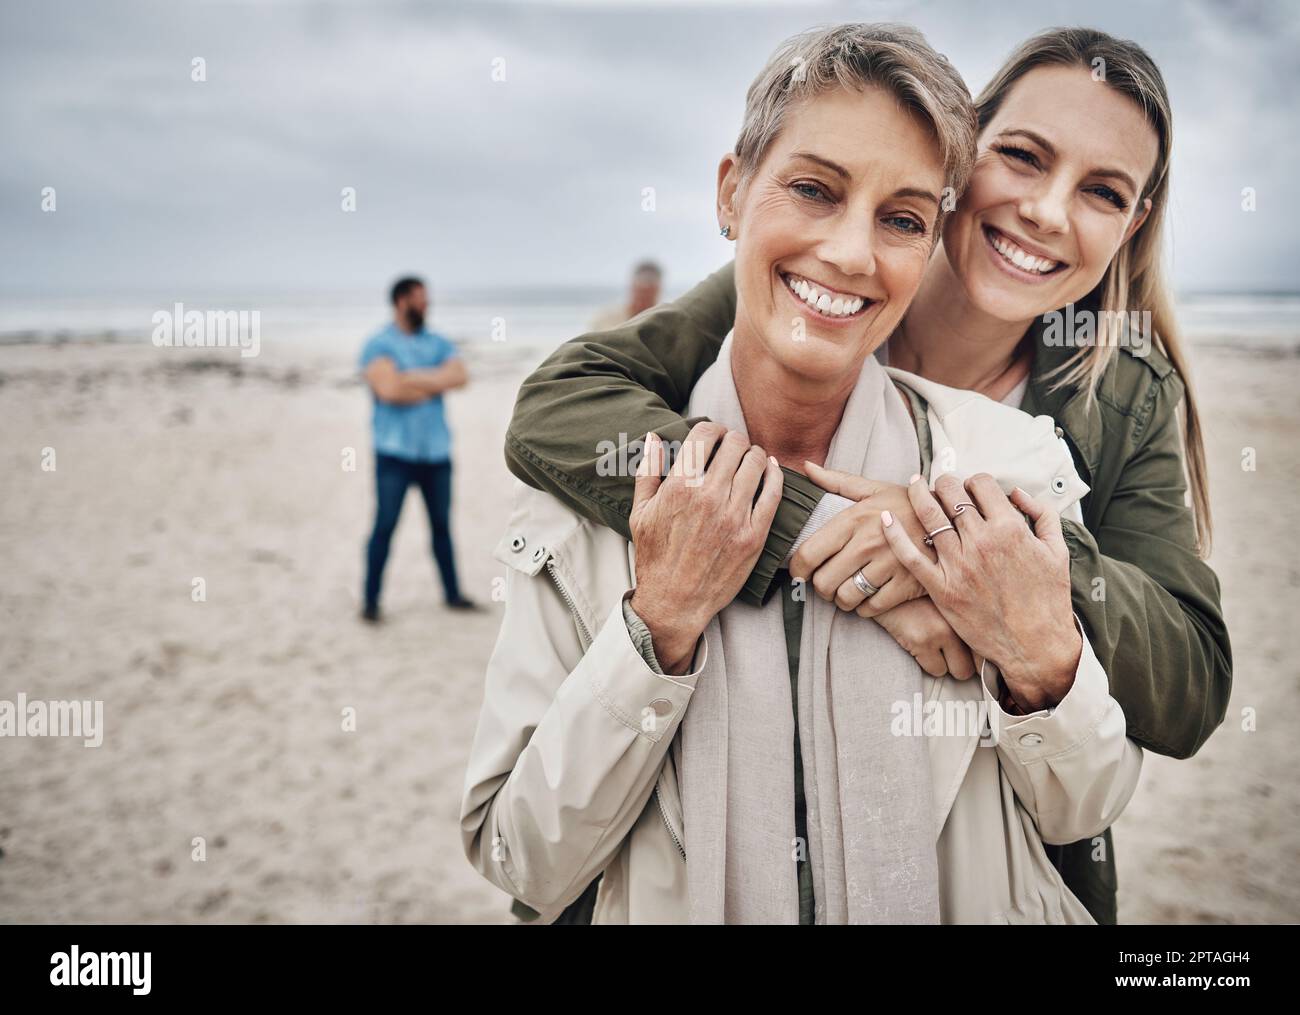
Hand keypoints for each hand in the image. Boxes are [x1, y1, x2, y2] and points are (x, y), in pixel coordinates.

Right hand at [629, 423, 782, 673]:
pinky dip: (775, 474)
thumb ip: (648, 471)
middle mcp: (709, 496)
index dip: (712, 428)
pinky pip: (774, 492)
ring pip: (756, 463)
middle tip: (732, 447)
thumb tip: (655, 438)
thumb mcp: (640, 512)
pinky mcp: (754, 535)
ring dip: (754, 454)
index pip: (705, 434)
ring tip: (749, 459)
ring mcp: (734, 516)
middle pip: (734, 444)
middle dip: (733, 439)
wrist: (674, 602)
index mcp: (679, 486)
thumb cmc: (655, 558)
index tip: (713, 434)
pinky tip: (771, 470)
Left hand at [788, 462, 928, 617]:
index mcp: (854, 518)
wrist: (953, 519)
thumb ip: (837, 481)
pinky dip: (864, 608)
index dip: (798, 569)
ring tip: (845, 592)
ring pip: (846, 598)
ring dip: (841, 599)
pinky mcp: (907, 584)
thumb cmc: (907, 505)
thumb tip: (806, 467)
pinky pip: (872, 607)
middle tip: (826, 583)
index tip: (801, 572)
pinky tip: (867, 598)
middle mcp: (868, 542)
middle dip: (820, 587)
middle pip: (824, 581)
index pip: (809, 553)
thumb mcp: (874, 488)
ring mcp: (889, 564)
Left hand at [880, 473, 1081, 710]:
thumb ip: (1041, 513)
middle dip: (945, 483)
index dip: (974, 481)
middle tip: (940, 485)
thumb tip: (1016, 493)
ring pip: (929, 515)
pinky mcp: (941, 588)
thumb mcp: (1057, 550)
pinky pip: (910, 555)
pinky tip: (885, 518)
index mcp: (1010, 528)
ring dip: (919, 495)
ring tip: (913, 486)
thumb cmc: (1048, 599)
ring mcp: (958, 564)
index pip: (981, 484)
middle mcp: (981, 541)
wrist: (1036, 645)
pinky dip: (895, 534)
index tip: (971, 489)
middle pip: (951, 494)